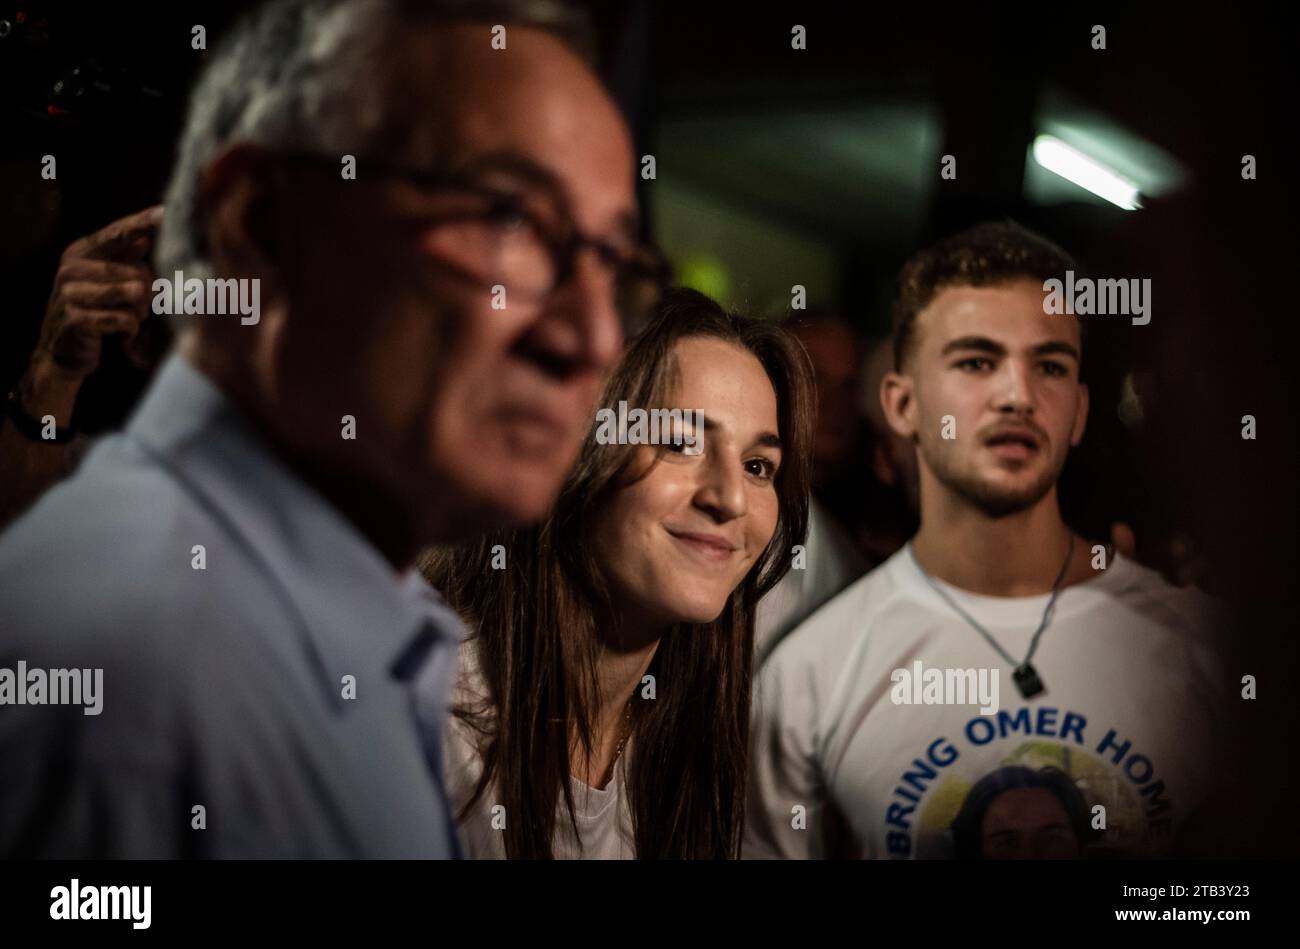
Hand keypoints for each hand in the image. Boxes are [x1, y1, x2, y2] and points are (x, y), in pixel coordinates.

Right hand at [31, 205, 162, 383]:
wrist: (64, 352)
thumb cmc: (96, 311)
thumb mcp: (108, 281)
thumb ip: (125, 258)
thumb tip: (145, 236)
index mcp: (80, 252)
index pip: (117, 234)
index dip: (141, 224)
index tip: (165, 213)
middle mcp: (70, 267)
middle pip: (136, 271)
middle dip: (150, 293)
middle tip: (143, 308)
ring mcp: (68, 293)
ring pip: (132, 294)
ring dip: (141, 311)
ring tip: (135, 318)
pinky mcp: (74, 319)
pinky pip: (123, 319)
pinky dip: (131, 329)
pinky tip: (124, 334)